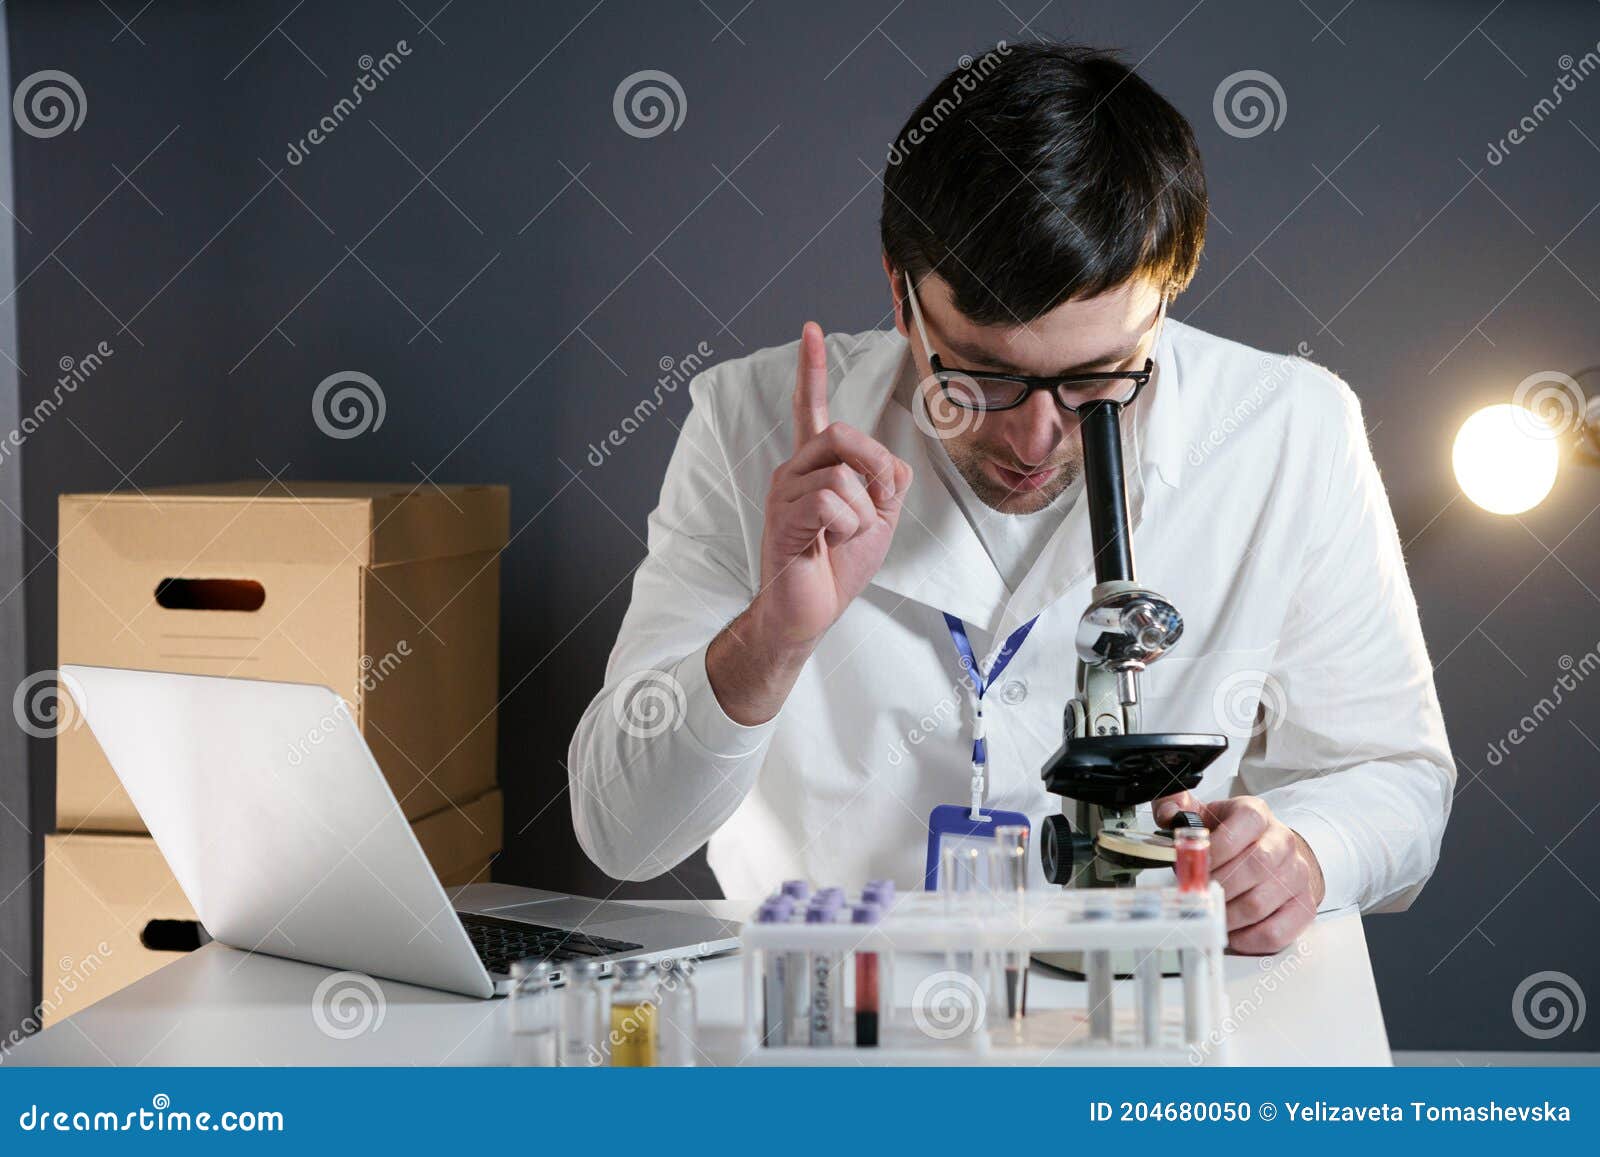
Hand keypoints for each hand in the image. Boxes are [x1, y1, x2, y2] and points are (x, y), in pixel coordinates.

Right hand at [706, 322, 911, 725]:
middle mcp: (793, 471)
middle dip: (875, 467)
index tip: (810, 329)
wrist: (808, 613)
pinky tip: (830, 546)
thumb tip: (890, 463)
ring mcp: (784, 493)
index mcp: (814, 467)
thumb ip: (888, 482)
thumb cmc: (837, 568)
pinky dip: (848, 528)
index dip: (811, 369)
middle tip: (877, 505)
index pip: (810, 408)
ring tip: (845, 538)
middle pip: (842, 433)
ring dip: (862, 512)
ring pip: (842, 473)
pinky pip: (832, 502)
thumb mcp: (879, 518)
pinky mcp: (784, 518)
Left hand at [1154, 793, 1324, 953]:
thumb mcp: (1202, 814)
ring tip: (1210, 913)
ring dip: (1226, 915)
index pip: (1241, 827)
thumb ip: (1177, 807)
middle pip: (1252, 868)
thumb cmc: (1230, 837)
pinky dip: (1247, 939)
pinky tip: (1231, 931)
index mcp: (1256, 814)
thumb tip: (1168, 813)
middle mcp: (1282, 842)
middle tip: (1197, 894)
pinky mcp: (1303, 906)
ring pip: (1259, 904)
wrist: (1270, 853)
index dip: (1214, 850)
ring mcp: (1297, 875)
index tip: (1193, 866)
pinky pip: (1276, 932)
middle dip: (1216, 887)